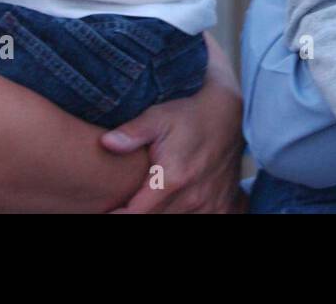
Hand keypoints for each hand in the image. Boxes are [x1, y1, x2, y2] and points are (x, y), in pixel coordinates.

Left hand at [99, 32, 243, 211]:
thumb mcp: (158, 116)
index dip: (118, 214)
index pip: (136, 214)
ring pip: (175, 221)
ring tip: (150, 197)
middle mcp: (193, 197)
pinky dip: (184, 214)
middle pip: (154, 220)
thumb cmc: (189, 115)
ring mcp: (210, 204)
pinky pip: (199, 220)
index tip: (107, 208)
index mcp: (173, 178)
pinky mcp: (222, 206)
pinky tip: (176, 203)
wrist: (229, 114)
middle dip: (137, 212)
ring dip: (161, 213)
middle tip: (123, 200)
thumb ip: (132, 133)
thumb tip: (106, 142)